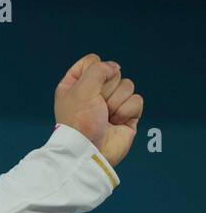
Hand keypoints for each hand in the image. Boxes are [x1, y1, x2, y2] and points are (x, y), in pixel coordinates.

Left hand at [53, 52, 142, 167]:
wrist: (89, 151)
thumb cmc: (79, 123)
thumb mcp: (81, 89)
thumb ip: (98, 69)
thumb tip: (115, 67)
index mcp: (75, 85)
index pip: (92, 61)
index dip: (93, 71)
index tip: (85, 88)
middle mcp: (92, 93)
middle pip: (113, 72)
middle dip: (106, 89)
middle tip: (96, 106)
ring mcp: (111, 104)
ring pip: (127, 85)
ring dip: (116, 101)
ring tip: (105, 116)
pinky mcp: (126, 115)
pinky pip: (136, 100)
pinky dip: (127, 111)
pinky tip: (116, 122)